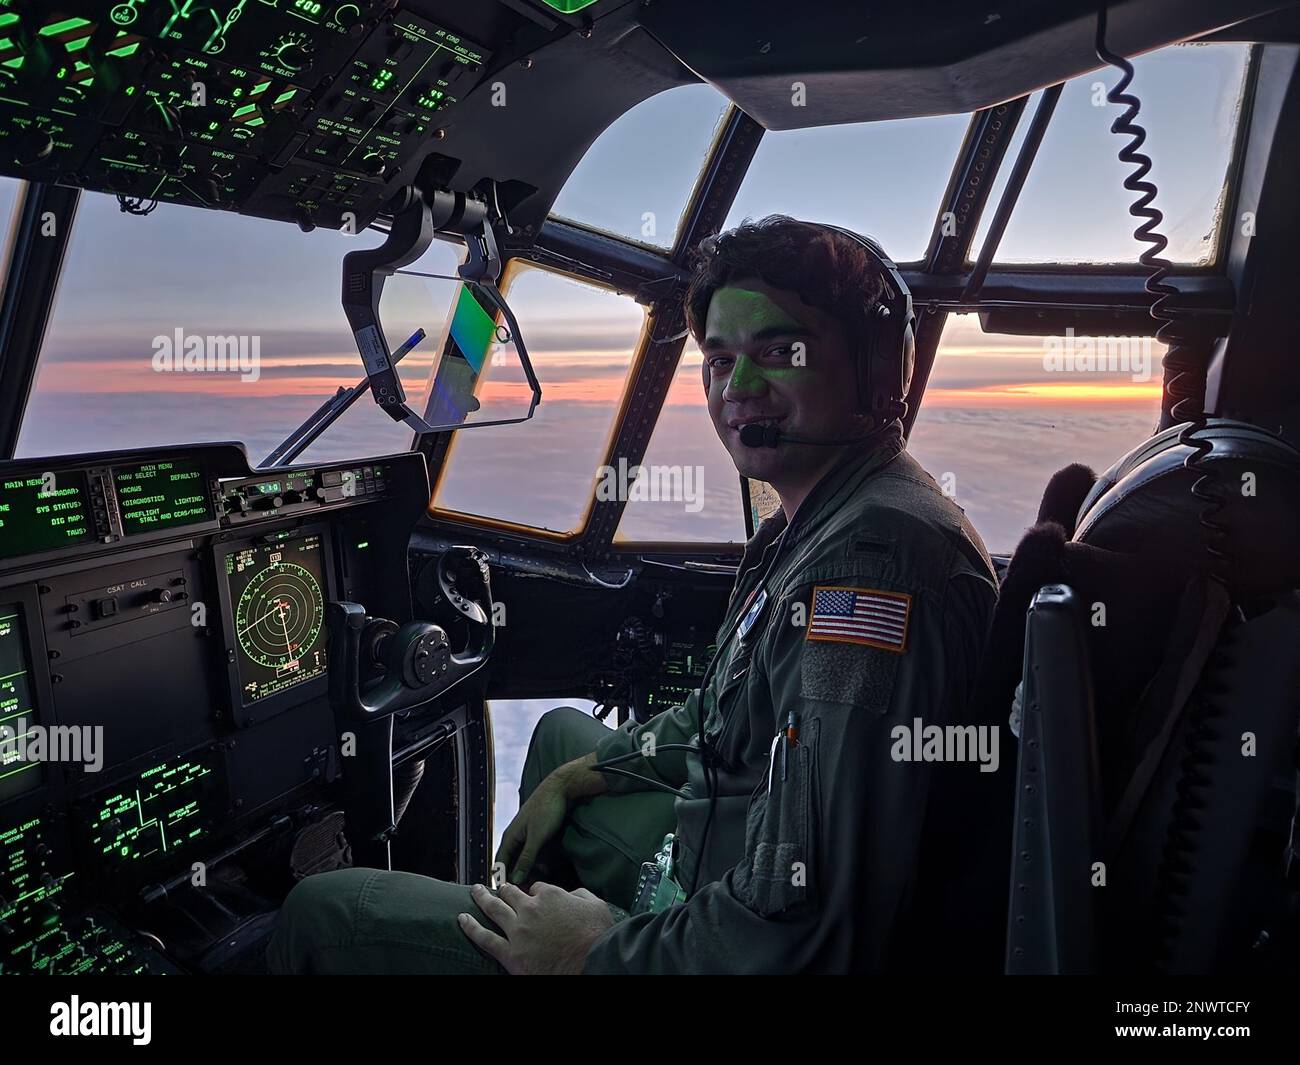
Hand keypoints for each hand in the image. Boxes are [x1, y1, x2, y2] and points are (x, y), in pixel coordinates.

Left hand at [459, 882, 614, 974]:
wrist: (591, 963)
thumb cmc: (596, 935)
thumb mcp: (595, 904)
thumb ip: (579, 894)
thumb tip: (570, 895)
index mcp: (550, 895)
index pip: (536, 888)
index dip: (536, 892)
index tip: (536, 897)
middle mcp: (530, 909)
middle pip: (510, 893)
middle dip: (502, 888)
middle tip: (494, 886)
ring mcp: (518, 931)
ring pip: (493, 909)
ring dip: (481, 898)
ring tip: (473, 891)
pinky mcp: (511, 954)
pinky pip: (485, 938)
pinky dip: (471, 928)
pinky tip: (462, 919)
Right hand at [494, 773, 568, 885]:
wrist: (562, 787)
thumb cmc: (547, 810)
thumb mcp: (537, 837)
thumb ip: (526, 858)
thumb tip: (515, 879)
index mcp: (510, 837)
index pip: (500, 864)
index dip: (503, 879)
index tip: (509, 895)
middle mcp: (515, 835)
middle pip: (511, 862)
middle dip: (518, 877)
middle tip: (526, 893)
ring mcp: (526, 833)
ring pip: (523, 857)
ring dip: (529, 869)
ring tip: (537, 883)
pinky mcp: (537, 831)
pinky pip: (533, 851)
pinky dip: (537, 860)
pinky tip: (546, 868)